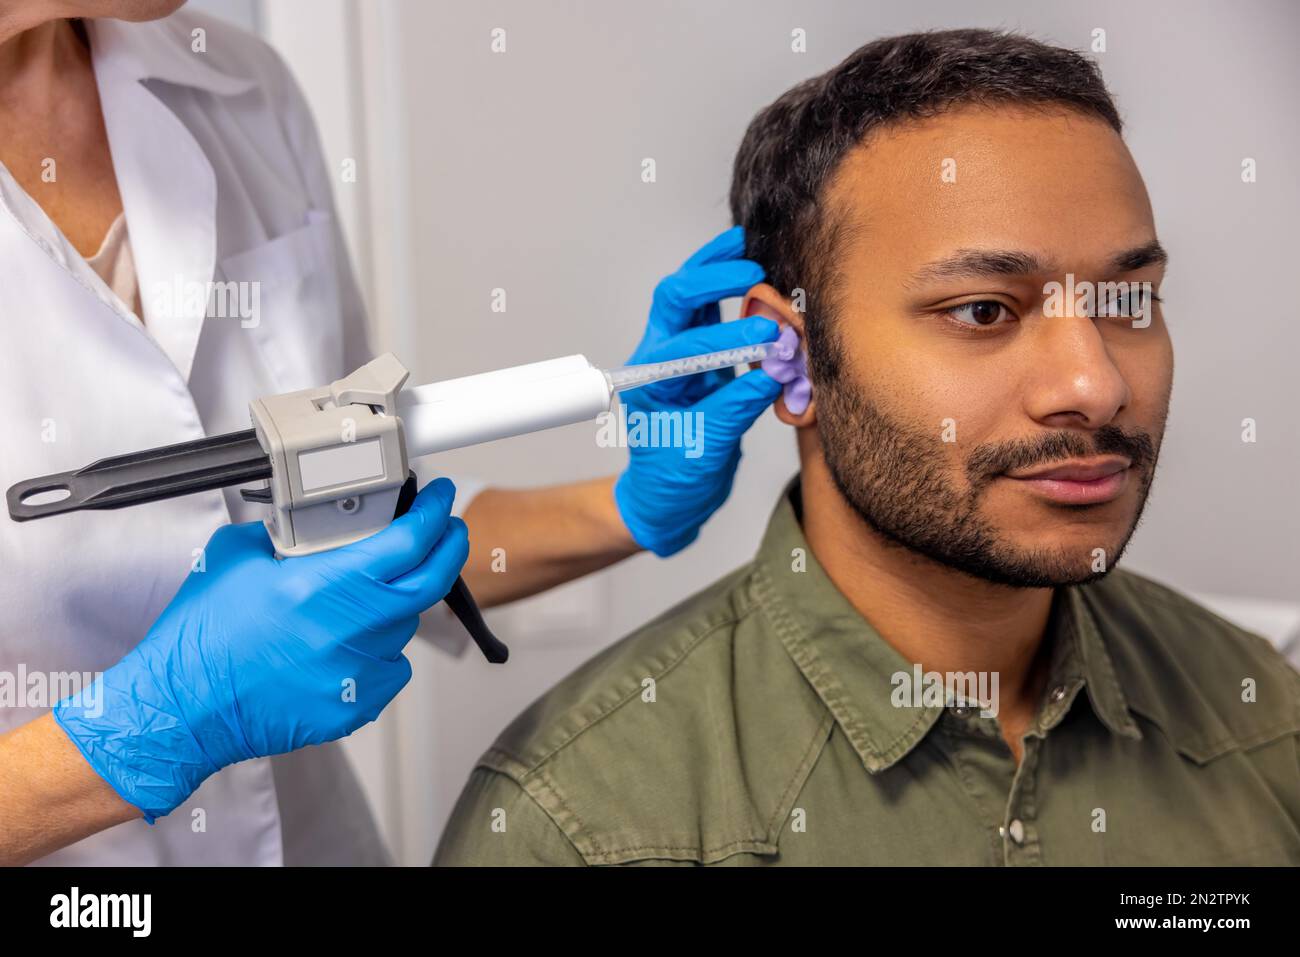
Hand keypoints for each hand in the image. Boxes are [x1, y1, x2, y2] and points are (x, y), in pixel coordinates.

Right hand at [53, 478, 468, 821]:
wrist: (182, 707)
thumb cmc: (202, 639)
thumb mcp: (235, 556)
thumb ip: (279, 532)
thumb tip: (302, 521)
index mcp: (327, 585)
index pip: (409, 542)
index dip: (434, 515)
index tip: (440, 500)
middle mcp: (352, 629)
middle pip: (430, 583)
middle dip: (446, 550)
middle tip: (445, 532)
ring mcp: (358, 672)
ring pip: (405, 628)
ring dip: (393, 607)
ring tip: (353, 604)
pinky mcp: (355, 706)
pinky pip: (388, 669)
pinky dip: (376, 652)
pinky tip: (341, 647)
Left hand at [614, 226, 780, 555]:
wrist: (667, 500)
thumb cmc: (675, 482)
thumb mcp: (706, 451)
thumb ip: (737, 408)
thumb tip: (777, 369)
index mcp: (650, 383)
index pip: (684, 346)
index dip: (727, 338)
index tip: (767, 339)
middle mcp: (658, 358)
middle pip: (674, 300)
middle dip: (709, 279)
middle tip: (752, 271)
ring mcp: (677, 353)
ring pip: (687, 296)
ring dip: (714, 268)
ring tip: (746, 244)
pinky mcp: (698, 355)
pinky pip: (708, 311)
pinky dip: (727, 287)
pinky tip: (751, 267)